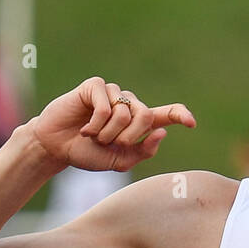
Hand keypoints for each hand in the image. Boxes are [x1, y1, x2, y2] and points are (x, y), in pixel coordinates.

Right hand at [31, 76, 195, 171]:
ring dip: (109, 132)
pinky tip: (84, 128)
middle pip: (146, 115)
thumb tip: (161, 132)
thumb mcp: (119, 161)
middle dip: (129, 136)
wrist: (57, 148)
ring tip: (94, 136)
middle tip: (110, 144)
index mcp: (137, 123)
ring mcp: (112, 93)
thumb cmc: (88, 153)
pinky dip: (96, 123)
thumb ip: (142, 151)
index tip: (191, 123)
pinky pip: (106, 105)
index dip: (179, 115)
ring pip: (125, 112)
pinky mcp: (95, 86)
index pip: (164, 114)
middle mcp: (128, 105)